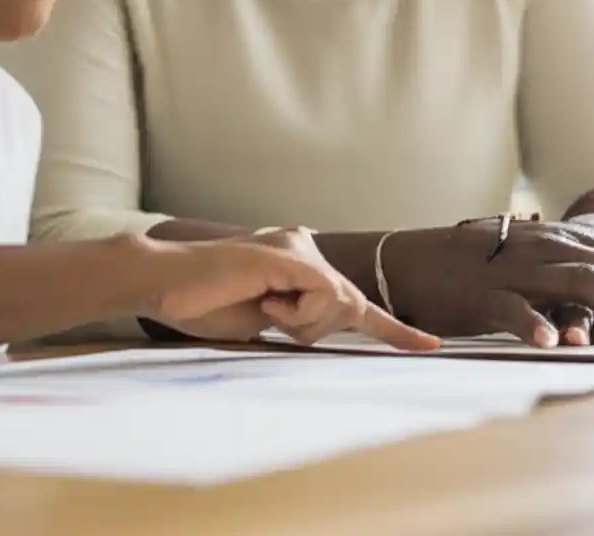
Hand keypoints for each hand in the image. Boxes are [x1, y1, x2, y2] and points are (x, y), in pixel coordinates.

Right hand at [141, 228, 439, 350]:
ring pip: (340, 304)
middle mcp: (305, 246)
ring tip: (257, 304)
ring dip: (300, 321)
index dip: (394, 329)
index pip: (355, 302)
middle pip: (350, 308)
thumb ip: (303, 317)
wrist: (162, 286)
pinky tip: (262, 298)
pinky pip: (323, 294)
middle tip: (265, 312)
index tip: (431, 346)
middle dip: (314, 326)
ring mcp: (298, 247)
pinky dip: (295, 310)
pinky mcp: (291, 254)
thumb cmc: (204, 307)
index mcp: (299, 261)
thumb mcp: (265, 320)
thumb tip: (344, 314)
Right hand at [379, 221, 593, 346]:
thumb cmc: (488, 278)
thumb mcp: (550, 283)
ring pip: (584, 286)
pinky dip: (532, 323)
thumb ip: (593, 299)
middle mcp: (562, 256)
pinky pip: (512, 309)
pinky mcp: (483, 291)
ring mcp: (523, 271)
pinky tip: (554, 345)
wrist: (414, 261)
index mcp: (583, 255)